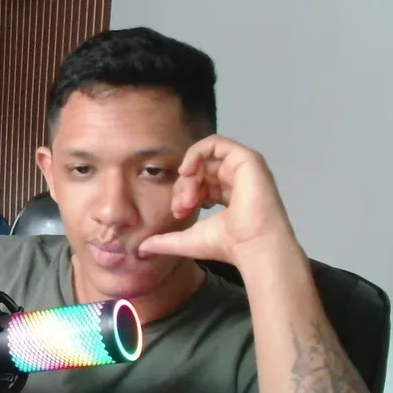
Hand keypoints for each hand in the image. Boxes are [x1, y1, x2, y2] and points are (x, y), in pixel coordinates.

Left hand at [139, 135, 296, 267]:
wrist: (251, 246)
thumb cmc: (226, 245)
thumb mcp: (188, 240)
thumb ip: (165, 241)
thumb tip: (141, 249)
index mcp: (227, 195)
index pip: (197, 182)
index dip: (183, 193)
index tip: (179, 212)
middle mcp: (236, 180)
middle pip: (199, 170)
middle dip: (183, 186)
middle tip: (181, 207)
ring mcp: (243, 169)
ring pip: (204, 159)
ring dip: (189, 176)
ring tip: (187, 197)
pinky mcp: (247, 159)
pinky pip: (216, 143)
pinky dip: (197, 152)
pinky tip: (187, 170)